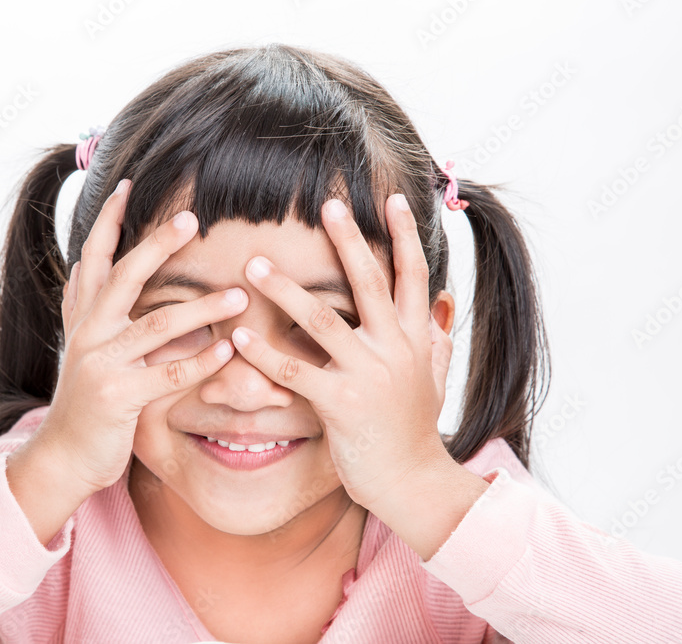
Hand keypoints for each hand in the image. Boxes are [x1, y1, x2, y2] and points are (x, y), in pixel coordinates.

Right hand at [33, 179, 248, 495]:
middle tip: (192, 219)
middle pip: (125, 276)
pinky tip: (229, 351)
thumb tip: (82, 264)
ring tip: (240, 297)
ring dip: (203, 309)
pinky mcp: (118, 397)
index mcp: (83, 317)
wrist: (63, 457)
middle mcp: (89, 333)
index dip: (109, 222)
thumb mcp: (82, 348)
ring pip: (157, 325)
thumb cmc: (85, 401)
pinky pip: (168, 374)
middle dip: (158, 245)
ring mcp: (101, 364)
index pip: (94, 258)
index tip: (128, 185)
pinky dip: (202, 361)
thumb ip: (85, 308)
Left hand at [227, 194, 455, 512]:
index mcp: (416, 338)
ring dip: (285, 290)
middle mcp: (396, 349)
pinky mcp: (341, 405)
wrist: (412, 482)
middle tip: (326, 205)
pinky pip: (295, 373)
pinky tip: (237, 336)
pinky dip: (263, 354)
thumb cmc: (415, 429)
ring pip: (323, 321)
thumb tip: (444, 299)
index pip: (414, 275)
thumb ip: (436, 337)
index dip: (405, 235)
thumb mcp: (434, 377)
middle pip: (371, 283)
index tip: (393, 199)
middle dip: (348, 241)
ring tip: (254, 265)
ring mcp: (369, 376)